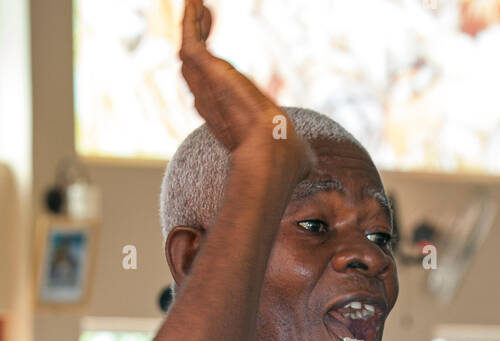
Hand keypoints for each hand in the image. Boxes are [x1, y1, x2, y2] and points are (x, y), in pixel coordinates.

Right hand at [179, 0, 313, 181]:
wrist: (273, 152)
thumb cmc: (285, 160)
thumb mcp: (291, 152)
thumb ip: (293, 151)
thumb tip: (310, 164)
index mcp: (228, 119)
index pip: (211, 91)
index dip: (211, 71)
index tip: (215, 56)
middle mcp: (211, 103)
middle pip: (194, 68)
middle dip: (197, 41)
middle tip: (202, 17)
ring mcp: (206, 87)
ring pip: (189, 50)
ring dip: (192, 25)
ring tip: (195, 2)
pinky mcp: (207, 71)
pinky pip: (191, 39)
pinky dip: (190, 18)